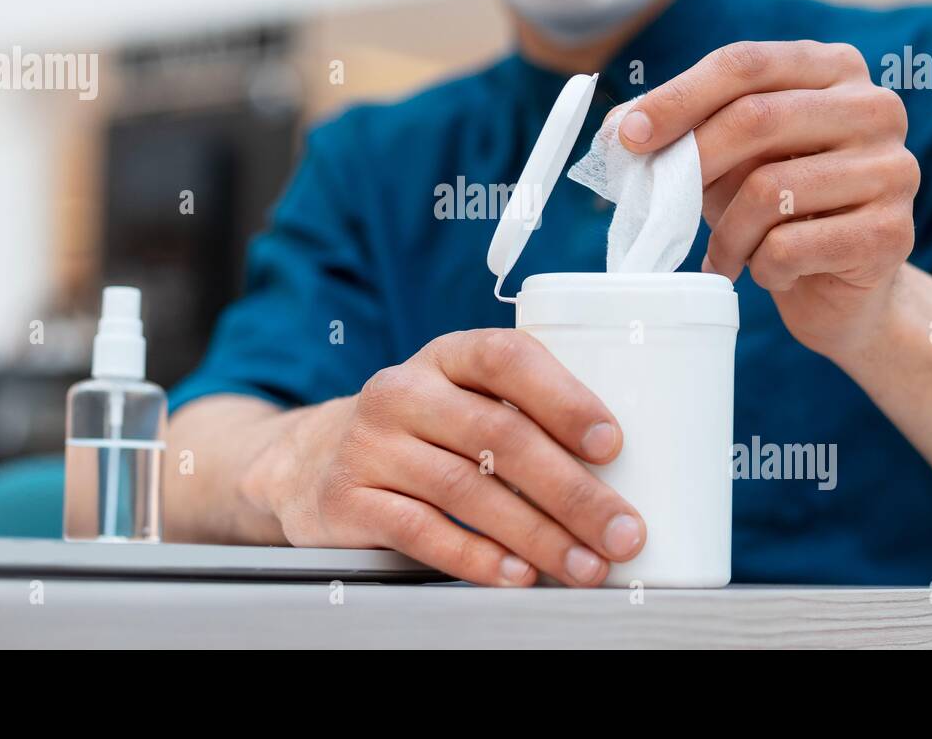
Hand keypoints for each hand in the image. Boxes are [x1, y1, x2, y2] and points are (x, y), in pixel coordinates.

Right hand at [239, 329, 646, 585]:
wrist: (309, 462)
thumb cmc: (419, 434)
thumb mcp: (459, 402)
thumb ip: (519, 418)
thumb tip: (621, 477)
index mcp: (447, 356)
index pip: (507, 358)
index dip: (563, 397)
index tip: (612, 442)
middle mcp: (404, 390)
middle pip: (498, 436)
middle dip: (572, 490)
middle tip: (621, 530)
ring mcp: (370, 443)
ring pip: (466, 489)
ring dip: (537, 534)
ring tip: (585, 565)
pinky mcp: (348, 498)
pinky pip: (420, 530)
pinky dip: (476, 557)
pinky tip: (517, 575)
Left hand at [617, 40, 919, 361]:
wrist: (842, 288)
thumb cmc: (778, 210)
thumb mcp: (728, 160)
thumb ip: (684, 132)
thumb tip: (616, 128)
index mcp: (833, 68)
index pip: (745, 63)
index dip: (678, 97)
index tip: (628, 135)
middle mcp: (875, 106)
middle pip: (756, 118)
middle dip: (693, 162)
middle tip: (659, 203)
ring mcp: (893, 167)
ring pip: (769, 190)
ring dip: (727, 234)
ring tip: (724, 254)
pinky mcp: (892, 232)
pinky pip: (791, 246)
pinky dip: (761, 267)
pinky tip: (767, 272)